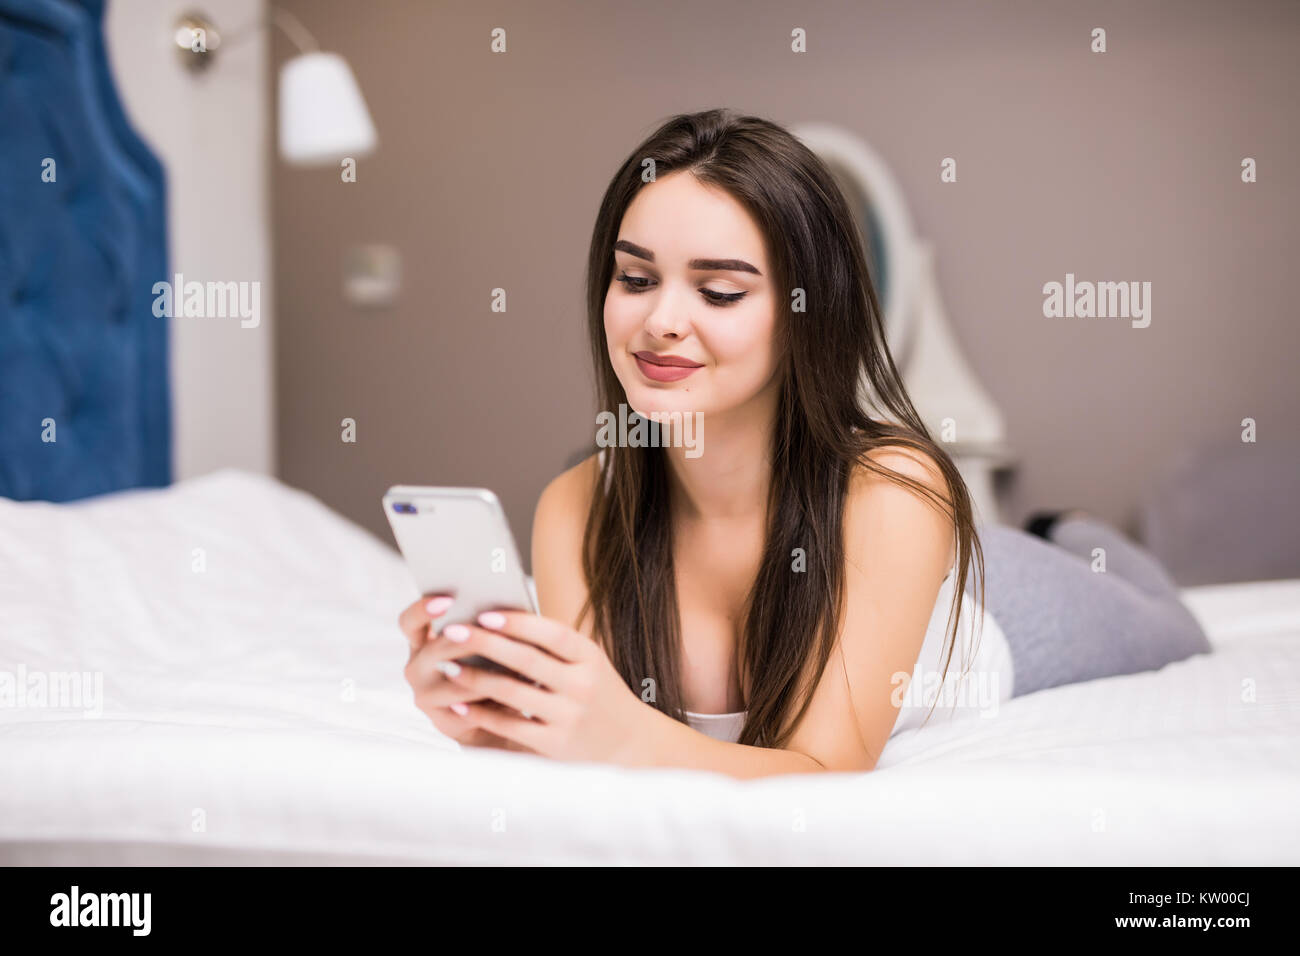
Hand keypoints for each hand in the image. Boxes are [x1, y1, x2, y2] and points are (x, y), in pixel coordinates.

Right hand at [398, 594, 534, 753]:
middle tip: (492, 630)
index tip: (448, 600)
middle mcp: (416, 669)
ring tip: (518, 662)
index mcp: (421, 643)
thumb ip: (482, 627)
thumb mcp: (480, 645)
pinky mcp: (444, 722)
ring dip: (488, 673)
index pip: (410, 622)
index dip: (423, 609)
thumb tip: (502, 611)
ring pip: (456, 681)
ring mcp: (426, 697)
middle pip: (436, 650)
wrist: (489, 718)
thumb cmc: (489, 668)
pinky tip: (518, 690)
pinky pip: (471, 708)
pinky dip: (496, 698)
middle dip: (468, 640)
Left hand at [405, 608, 651, 763]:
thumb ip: (554, 647)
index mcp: (590, 657)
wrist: (630, 744)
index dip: (517, 622)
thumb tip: (499, 620)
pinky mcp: (555, 745)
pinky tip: (459, 706)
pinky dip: (482, 715)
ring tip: (449, 667)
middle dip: (485, 644)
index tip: (484, 613)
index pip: (552, 634)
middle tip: (452, 632)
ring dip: (476, 679)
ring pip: (513, 693)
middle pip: (527, 660)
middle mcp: (582, 685)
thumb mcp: (588, 664)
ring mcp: (569, 716)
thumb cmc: (597, 694)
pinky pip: (510, 726)